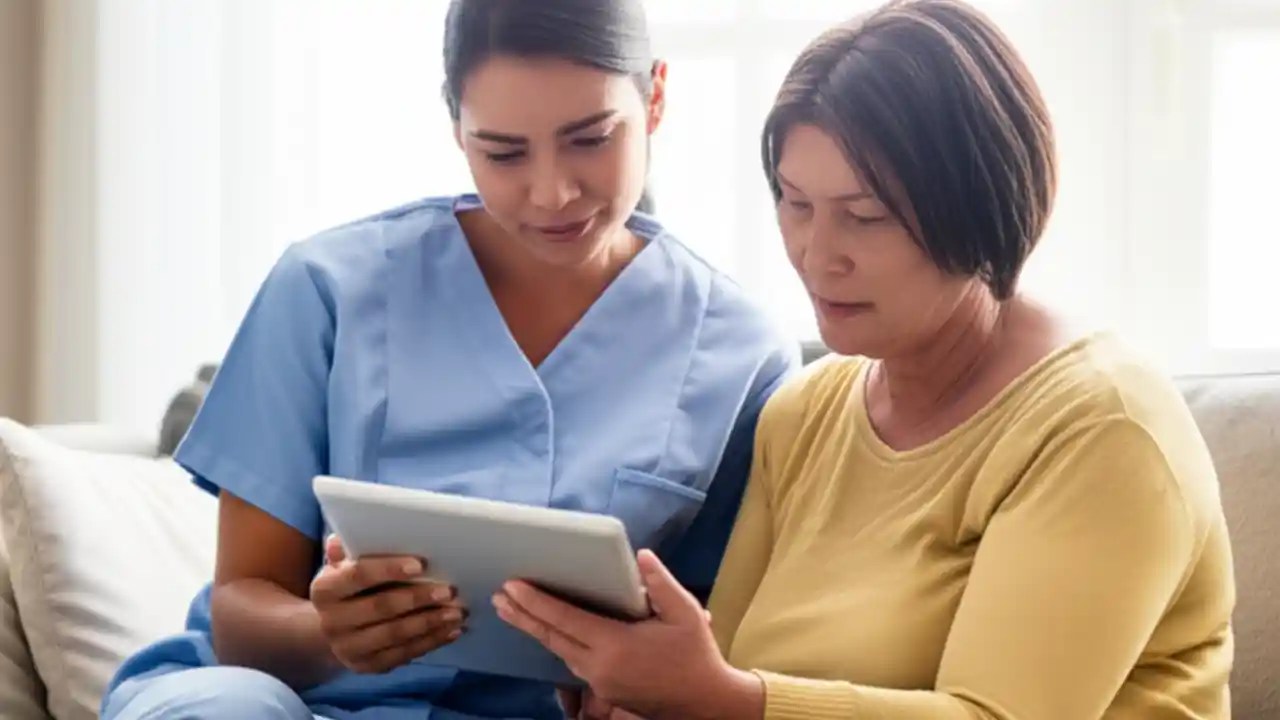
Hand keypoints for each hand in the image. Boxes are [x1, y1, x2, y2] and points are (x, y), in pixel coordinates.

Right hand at [311, 534, 466, 673]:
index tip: (420, 564)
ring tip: (457, 612)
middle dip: (418, 599)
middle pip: (380, 608)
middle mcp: (332, 622)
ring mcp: (348, 648)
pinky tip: (451, 631)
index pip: (357, 576)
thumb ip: (350, 551)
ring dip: (430, 623)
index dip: (389, 569)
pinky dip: (430, 642)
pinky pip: (403, 655)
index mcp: (324, 590)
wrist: (332, 627)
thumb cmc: (348, 586)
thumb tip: (343, 539)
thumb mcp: (343, 566)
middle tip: (449, 591)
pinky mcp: (367, 666)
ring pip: (394, 635)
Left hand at [494, 550, 762, 718]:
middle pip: (552, 639)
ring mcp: (600, 683)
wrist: (706, 703)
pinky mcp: (604, 691)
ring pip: (560, 653)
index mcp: (616, 645)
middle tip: (498, 597)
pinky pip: (572, 663)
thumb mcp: (686, 613)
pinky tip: (549, 633)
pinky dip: (556, 644)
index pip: (565, 620)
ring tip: (513, 611)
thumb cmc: (696, 654)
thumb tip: (640, 556)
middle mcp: (600, 667)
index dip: (536, 602)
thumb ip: (661, 584)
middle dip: (523, 616)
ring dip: (536, 630)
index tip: (512, 586)